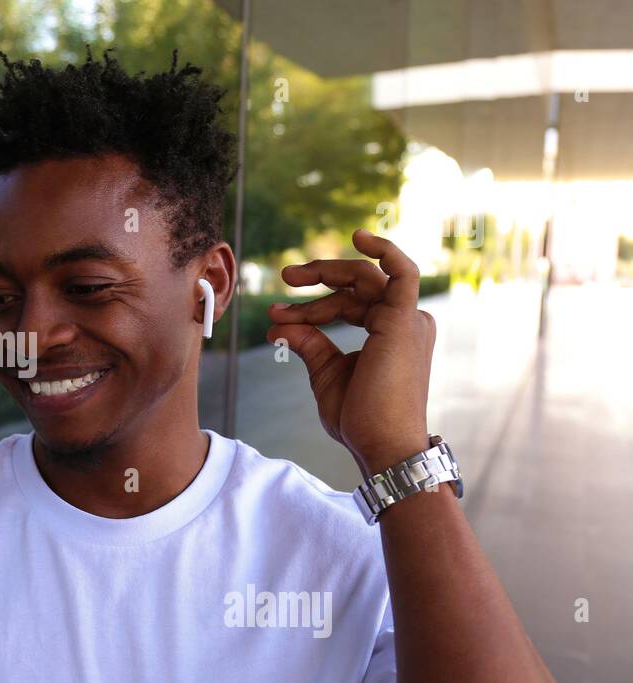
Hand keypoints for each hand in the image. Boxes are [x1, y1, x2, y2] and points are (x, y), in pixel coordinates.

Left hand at [266, 228, 435, 476]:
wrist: (379, 444)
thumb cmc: (358, 416)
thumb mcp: (325, 372)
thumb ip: (308, 342)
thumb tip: (279, 325)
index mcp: (390, 332)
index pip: (348, 304)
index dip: (309, 307)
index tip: (275, 314)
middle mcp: (404, 322)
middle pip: (356, 285)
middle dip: (318, 278)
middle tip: (285, 276)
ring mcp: (408, 319)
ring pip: (364, 278)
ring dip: (325, 275)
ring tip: (290, 277)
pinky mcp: (404, 320)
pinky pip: (402, 272)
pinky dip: (386, 251)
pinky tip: (362, 237)